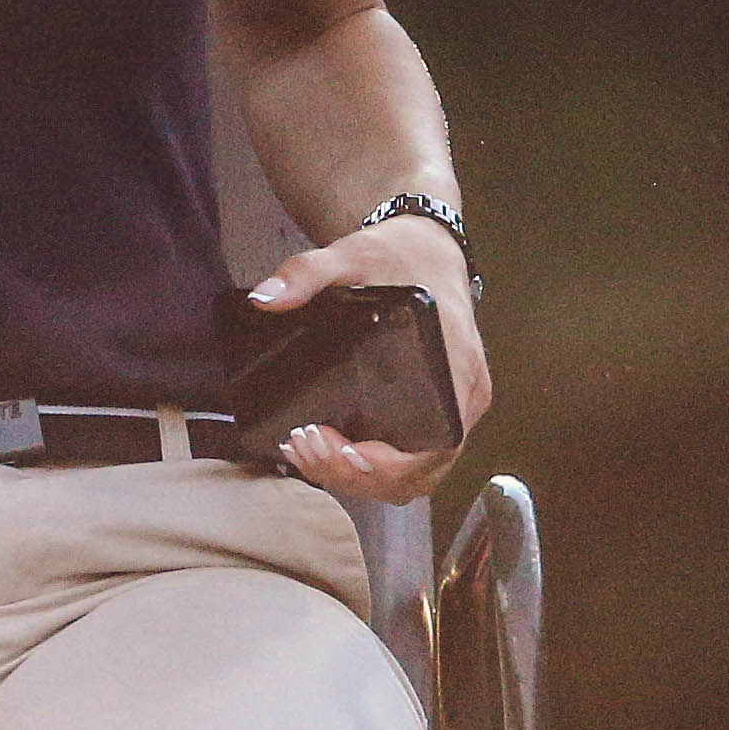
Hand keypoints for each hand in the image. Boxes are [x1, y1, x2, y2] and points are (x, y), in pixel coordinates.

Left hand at [238, 209, 491, 503]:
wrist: (424, 249)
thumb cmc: (399, 256)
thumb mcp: (350, 255)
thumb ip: (307, 273)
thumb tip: (265, 298)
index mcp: (457, 367)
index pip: (438, 443)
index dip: (390, 463)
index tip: (339, 449)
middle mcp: (463, 397)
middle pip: (421, 471)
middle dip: (359, 476)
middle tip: (304, 449)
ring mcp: (452, 410)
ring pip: (414, 476)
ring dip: (360, 480)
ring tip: (307, 453)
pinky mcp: (435, 414)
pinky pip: (410, 463)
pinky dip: (370, 471)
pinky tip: (327, 453)